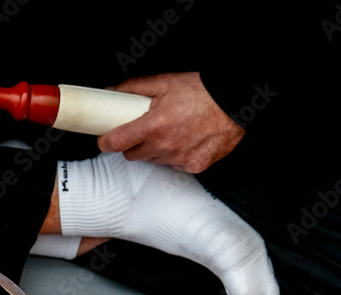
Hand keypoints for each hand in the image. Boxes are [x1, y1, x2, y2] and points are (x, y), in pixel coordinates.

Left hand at [97, 72, 244, 173]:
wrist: (235, 102)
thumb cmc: (202, 91)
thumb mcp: (164, 82)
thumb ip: (133, 88)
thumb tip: (110, 92)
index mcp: (153, 125)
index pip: (115, 143)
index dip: (106, 142)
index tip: (105, 138)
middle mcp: (165, 146)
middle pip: (132, 155)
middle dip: (132, 144)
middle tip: (141, 131)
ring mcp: (179, 159)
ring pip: (153, 161)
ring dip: (154, 150)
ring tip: (168, 132)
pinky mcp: (194, 166)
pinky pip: (174, 166)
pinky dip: (174, 156)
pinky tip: (184, 141)